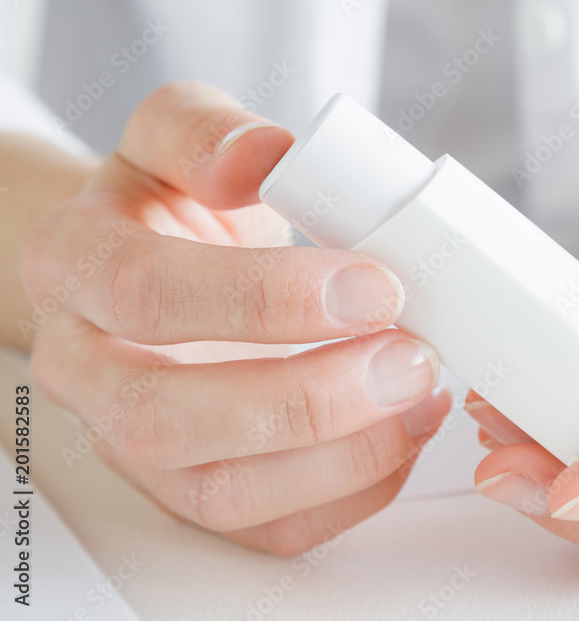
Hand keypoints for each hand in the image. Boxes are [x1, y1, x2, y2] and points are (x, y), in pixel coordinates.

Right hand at [20, 82, 450, 554]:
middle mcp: (90, 370)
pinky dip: (351, 494)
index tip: (373, 285)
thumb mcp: (172, 139)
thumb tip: (270, 154)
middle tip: (409, 358)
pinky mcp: (190, 488)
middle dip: (308, 399)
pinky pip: (266, 526)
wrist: (143, 267)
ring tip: (421, 397)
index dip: (266, 298)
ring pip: (221, 492)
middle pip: (171, 418)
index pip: (148, 294)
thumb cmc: (167, 207)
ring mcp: (134, 445)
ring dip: (340, 458)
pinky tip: (403, 434)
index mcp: (77, 267)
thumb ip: (209, 133)